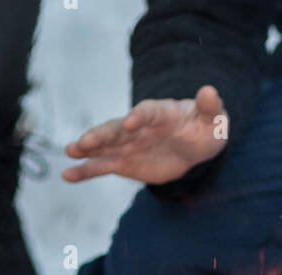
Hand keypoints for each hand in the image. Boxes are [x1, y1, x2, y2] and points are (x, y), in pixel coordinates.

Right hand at [63, 85, 228, 184]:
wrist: (194, 145)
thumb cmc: (204, 129)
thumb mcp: (214, 120)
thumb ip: (211, 108)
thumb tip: (210, 92)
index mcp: (160, 113)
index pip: (147, 112)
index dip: (138, 116)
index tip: (129, 124)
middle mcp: (138, 126)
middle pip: (117, 129)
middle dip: (101, 135)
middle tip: (84, 141)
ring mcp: (128, 145)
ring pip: (104, 147)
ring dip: (87, 150)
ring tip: (69, 152)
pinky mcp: (124, 163)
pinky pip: (102, 167)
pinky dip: (85, 171)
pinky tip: (68, 175)